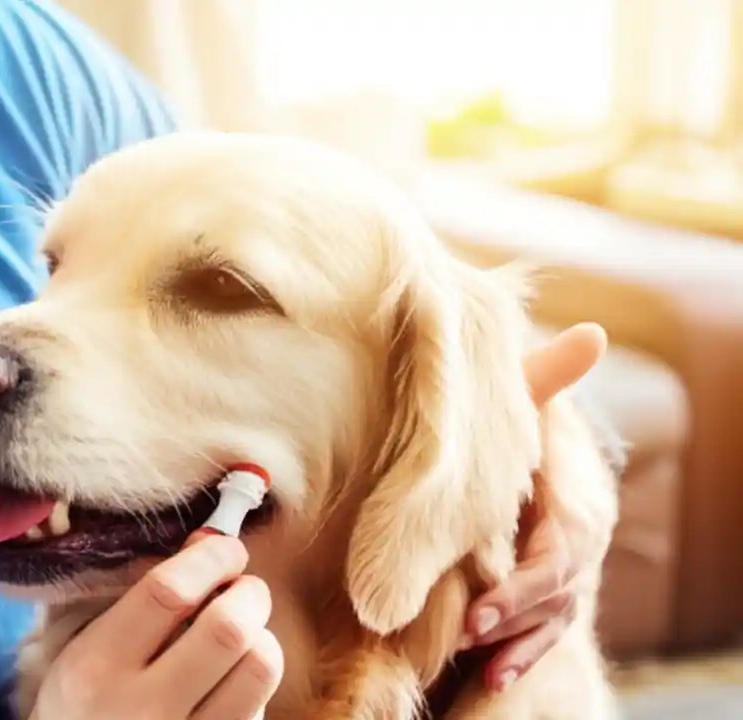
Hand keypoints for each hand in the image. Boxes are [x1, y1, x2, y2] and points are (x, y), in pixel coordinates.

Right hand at [30, 534, 282, 719]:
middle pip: (227, 629)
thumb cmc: (85, 706)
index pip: (168, 593)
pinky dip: (255, 685)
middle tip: (244, 589)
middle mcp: (141, 709)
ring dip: (262, 638)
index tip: (226, 548)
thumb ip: (144, 597)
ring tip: (244, 637)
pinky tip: (233, 683)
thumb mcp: (89, 651)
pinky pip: (260, 709)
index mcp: (96, 668)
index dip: (210, 559)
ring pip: (260, 669)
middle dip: (250, 593)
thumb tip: (210, 541)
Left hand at [460, 323, 608, 691]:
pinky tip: (492, 679)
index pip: (563, 550)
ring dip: (518, 645)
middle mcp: (579, 544)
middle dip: (512, 614)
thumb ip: (545, 378)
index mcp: (578, 500)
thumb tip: (594, 333)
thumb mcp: (525, 400)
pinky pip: (544, 635)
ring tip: (481, 666)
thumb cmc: (514, 426)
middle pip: (557, 591)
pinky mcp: (547, 597)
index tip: (476, 606)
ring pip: (553, 619)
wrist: (525, 457)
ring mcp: (567, 575)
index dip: (524, 582)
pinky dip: (520, 658)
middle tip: (466, 632)